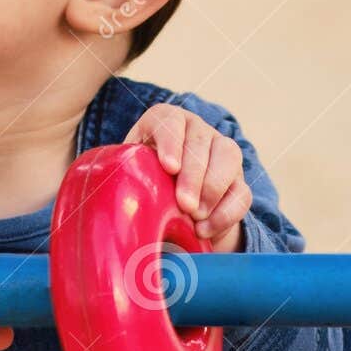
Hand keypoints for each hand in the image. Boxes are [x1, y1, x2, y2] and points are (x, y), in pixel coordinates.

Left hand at [124, 104, 249, 251]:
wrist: (165, 203)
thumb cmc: (139, 182)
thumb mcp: (128, 173)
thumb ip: (122, 175)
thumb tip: (109, 194)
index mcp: (165, 121)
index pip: (169, 120)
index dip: (171, 142)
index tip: (169, 167)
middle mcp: (196, 130)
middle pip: (200, 142)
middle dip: (194, 175)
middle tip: (184, 204)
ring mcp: (221, 151)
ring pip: (229, 158)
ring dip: (213, 190)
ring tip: (195, 217)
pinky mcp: (238, 180)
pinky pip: (241, 192)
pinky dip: (225, 213)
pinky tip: (205, 230)